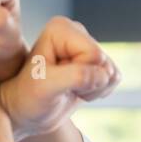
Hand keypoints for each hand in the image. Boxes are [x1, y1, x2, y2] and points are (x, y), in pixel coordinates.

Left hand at [0, 16, 119, 139]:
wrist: (26, 113)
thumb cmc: (28, 98)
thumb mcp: (45, 88)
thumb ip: (75, 77)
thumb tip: (104, 75)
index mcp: (60, 28)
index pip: (93, 54)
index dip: (80, 75)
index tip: (57, 82)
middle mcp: (76, 32)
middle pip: (104, 62)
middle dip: (88, 83)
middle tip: (63, 88)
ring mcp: (86, 46)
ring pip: (111, 71)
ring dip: (94, 89)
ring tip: (69, 89)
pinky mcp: (95, 62)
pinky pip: (114, 78)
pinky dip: (100, 91)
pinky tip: (78, 91)